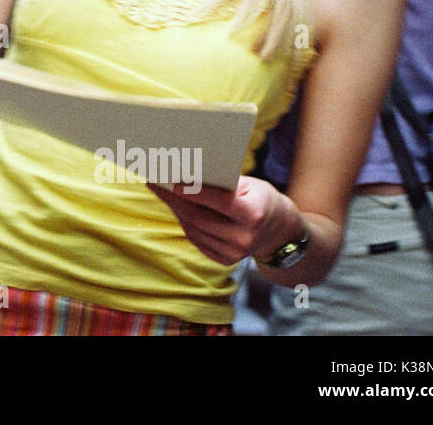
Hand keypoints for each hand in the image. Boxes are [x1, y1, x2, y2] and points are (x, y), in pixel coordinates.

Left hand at [149, 176, 301, 265]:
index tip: (171, 181)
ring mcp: (234, 253)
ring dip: (174, 208)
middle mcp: (243, 238)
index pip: (218, 201)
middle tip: (154, 182)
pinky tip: (175, 206)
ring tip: (160, 190)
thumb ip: (223, 184)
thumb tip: (187, 172)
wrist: (279, 230)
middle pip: (199, 216)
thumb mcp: (250, 186)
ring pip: (193, 228)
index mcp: (253, 215)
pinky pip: (196, 238)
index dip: (193, 191)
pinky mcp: (224, 260)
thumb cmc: (259, 198)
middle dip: (173, 198)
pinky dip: (184, 221)